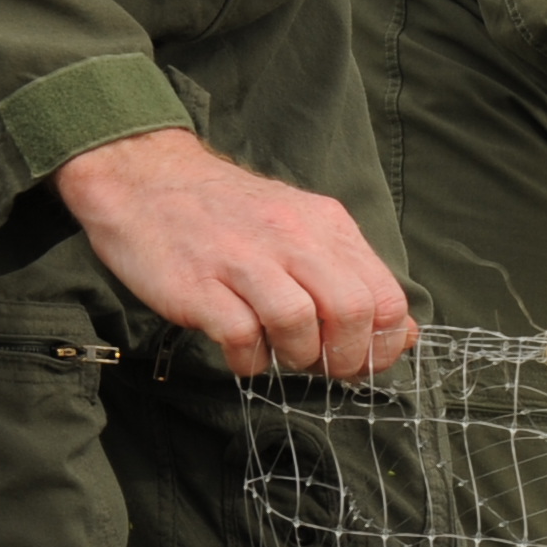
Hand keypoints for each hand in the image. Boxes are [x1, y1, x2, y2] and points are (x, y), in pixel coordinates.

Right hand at [57, 127, 412, 379]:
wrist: (143, 178)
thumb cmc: (226, 215)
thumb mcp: (301, 227)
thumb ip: (350, 275)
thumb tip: (403, 333)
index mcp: (325, 225)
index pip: (385, 295)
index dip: (383, 342)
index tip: (365, 360)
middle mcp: (291, 237)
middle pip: (351, 311)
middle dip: (347, 358)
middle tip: (325, 367)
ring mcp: (242, 259)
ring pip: (300, 324)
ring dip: (297, 357)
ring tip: (279, 353)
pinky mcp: (198, 284)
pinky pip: (242, 336)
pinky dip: (249, 359)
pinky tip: (242, 352)